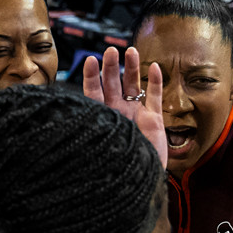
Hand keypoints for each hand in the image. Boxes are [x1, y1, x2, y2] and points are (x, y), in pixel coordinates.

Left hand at [82, 46, 164, 164]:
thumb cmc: (116, 167)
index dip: (92, 76)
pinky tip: (154, 67)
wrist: (140, 181)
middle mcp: (117, 113)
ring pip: (133, 85)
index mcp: (101, 118)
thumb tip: (77, 112)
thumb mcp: (99, 144)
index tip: (90, 60)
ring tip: (131, 51)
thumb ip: (94, 126)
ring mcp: (136, 114)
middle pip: (113, 83)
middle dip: (112, 66)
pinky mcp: (154, 119)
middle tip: (111, 50)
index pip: (93, 92)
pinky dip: (155, 81)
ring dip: (132, 68)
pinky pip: (154, 96)